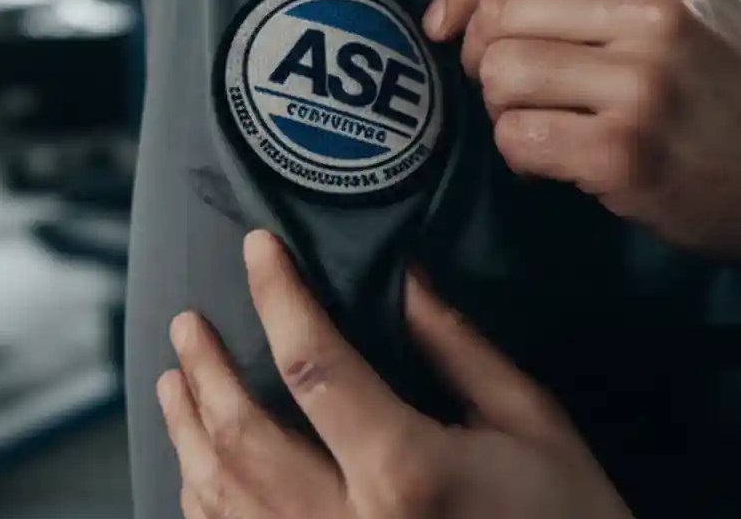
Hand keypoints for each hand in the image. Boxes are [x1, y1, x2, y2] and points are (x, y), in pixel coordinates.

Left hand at [158, 230, 630, 518]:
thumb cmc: (567, 517)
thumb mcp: (528, 423)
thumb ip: (456, 347)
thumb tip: (401, 273)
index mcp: (403, 471)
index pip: (314, 364)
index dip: (279, 296)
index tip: (257, 248)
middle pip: (243, 435)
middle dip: (205, 370)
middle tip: (187, 323)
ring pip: (221, 495)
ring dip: (187, 432)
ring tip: (173, 382)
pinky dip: (202, 500)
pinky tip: (198, 467)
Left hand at [424, 0, 740, 284]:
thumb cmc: (740, 92)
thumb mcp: (699, 4)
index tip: (444, 23)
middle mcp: (659, 10)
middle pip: (499, 11)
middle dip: (478, 54)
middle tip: (506, 87)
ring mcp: (644, 83)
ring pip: (500, 75)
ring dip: (502, 110)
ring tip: (545, 125)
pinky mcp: (625, 152)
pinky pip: (516, 138)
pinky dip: (519, 156)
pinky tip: (557, 163)